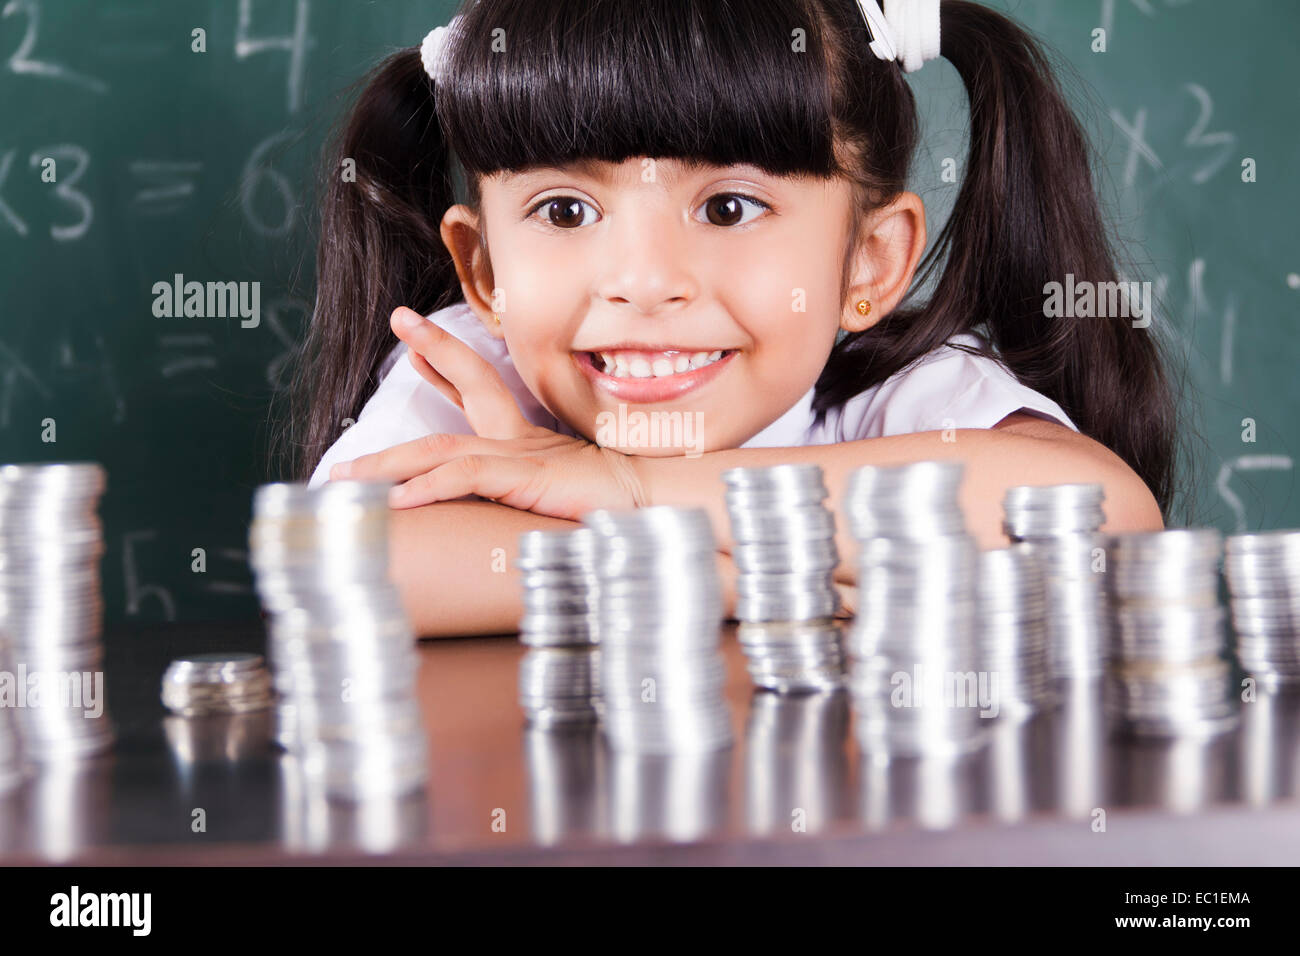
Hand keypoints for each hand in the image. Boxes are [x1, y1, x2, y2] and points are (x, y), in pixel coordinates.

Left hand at [329, 307, 646, 517]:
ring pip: (441, 446)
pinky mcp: (525, 477)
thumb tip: (547, 496)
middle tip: (399, 323)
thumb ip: (551, 489)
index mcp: (532, 442)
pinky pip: (465, 476)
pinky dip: (427, 486)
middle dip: (433, 352)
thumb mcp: (576, 493)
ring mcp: (521, 457)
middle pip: (470, 387)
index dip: (449, 366)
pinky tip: (394, 500)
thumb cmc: (625, 504)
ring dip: (388, 460)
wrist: (660, 506)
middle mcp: (522, 441)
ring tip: (345, 473)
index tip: (416, 348)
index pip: (485, 392)